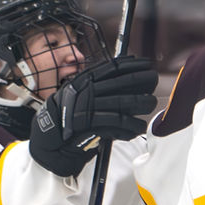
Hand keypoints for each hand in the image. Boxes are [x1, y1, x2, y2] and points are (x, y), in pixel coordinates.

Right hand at [27, 55, 158, 174]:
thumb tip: (125, 79)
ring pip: (123, 102)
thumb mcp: (79, 96)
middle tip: (153, 80)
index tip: (146, 63)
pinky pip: (118, 123)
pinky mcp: (91, 125)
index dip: (131, 65)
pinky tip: (137, 127)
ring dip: (141, 103)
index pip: (111, 68)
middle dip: (141, 80)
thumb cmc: (69, 118)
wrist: (51, 141)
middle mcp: (86, 91)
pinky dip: (131, 126)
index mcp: (84, 81)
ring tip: (150, 103)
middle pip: (121, 82)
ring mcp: (88, 108)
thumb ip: (98, 87)